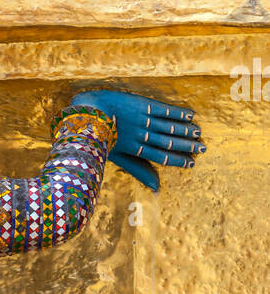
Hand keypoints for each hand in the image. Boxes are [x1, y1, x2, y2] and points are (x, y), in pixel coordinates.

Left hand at [70, 89, 204, 192]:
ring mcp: (143, 120)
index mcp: (136, 149)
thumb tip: (156, 189)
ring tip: (199, 132)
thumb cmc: (99, 137)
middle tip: (203, 148)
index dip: (178, 160)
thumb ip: (138, 170)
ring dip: (186, 130)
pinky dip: (178, 113)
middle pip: (170, 142)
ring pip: (170, 127)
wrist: (88, 112)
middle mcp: (143, 136)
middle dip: (187, 146)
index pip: (162, 157)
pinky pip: (164, 110)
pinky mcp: (142, 105)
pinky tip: (190, 114)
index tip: (192, 163)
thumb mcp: (116, 158)